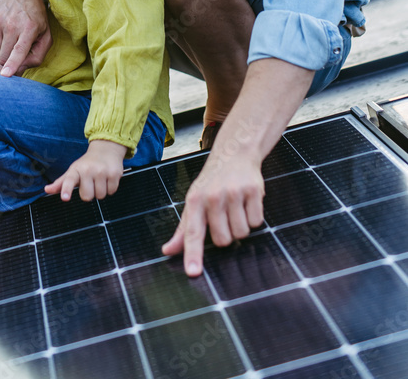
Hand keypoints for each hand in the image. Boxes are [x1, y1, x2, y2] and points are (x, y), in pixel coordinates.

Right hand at [0, 0, 51, 76]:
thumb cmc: (35, 18)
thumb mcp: (46, 35)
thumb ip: (38, 55)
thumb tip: (21, 68)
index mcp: (29, 29)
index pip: (19, 50)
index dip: (12, 64)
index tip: (4, 75)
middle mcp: (12, 24)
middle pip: (3, 57)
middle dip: (8, 59)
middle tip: (15, 49)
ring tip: (8, 40)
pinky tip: (0, 35)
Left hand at [45, 140, 126, 201]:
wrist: (106, 149)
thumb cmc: (87, 163)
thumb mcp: (73, 171)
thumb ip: (61, 183)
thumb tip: (47, 190)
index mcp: (76, 170)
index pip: (69, 180)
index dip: (66, 189)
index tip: (65, 197)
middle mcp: (88, 170)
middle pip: (87, 197)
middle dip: (89, 193)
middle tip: (90, 183)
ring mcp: (102, 171)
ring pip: (100, 196)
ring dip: (101, 191)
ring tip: (100, 180)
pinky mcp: (114, 174)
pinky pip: (111, 192)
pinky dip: (110, 188)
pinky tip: (108, 178)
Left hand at [162, 149, 264, 275]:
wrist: (234, 153)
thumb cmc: (211, 182)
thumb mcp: (193, 201)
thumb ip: (183, 229)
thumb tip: (168, 250)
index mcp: (195, 201)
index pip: (193, 233)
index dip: (193, 254)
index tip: (193, 273)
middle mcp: (213, 196)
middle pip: (223, 241)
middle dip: (226, 234)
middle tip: (224, 215)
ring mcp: (234, 193)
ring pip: (241, 234)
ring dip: (240, 226)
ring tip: (235, 207)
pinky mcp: (253, 190)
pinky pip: (257, 222)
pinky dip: (254, 217)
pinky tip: (247, 202)